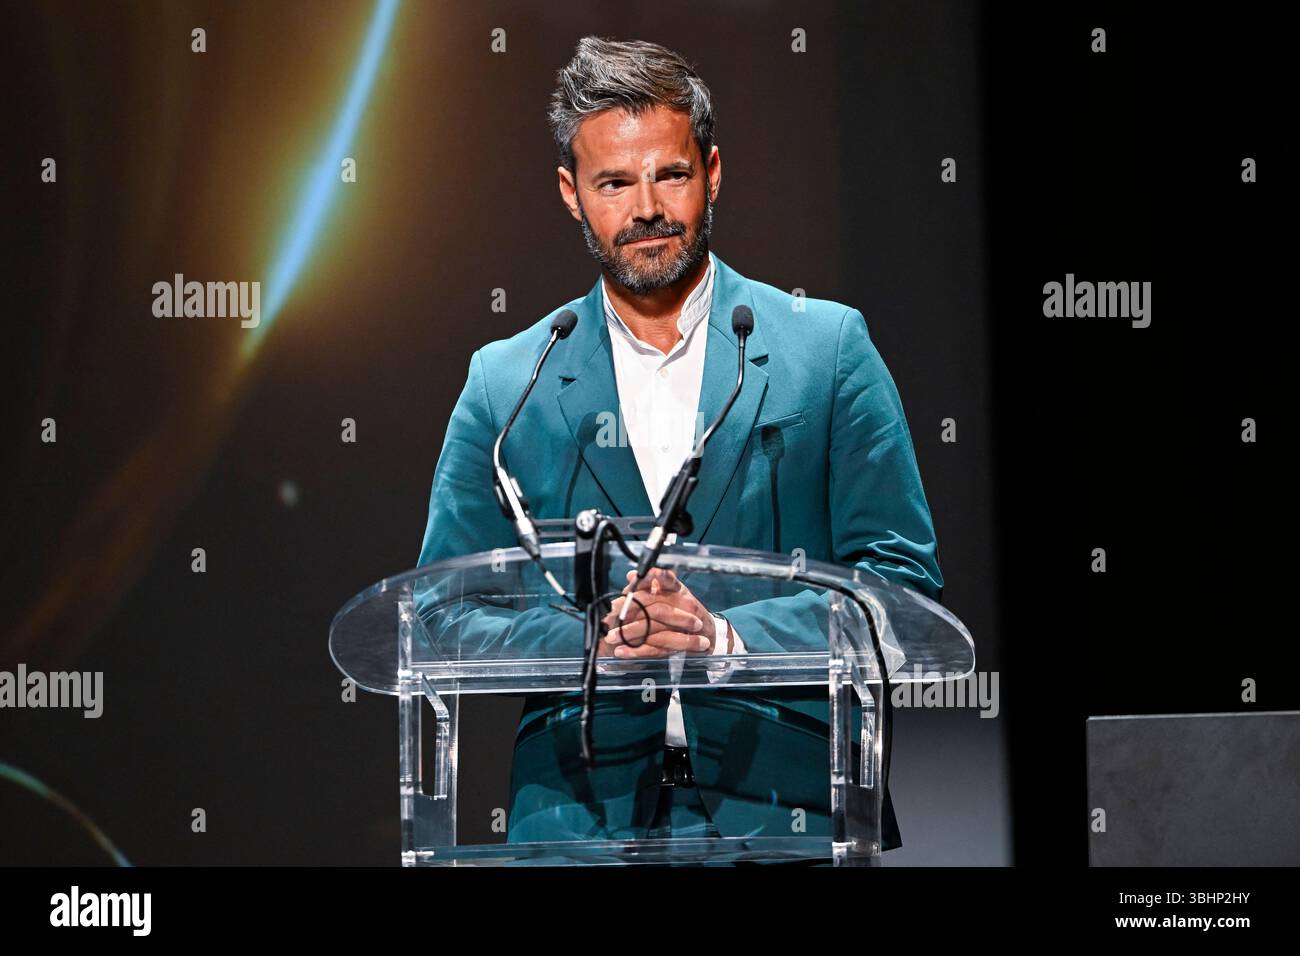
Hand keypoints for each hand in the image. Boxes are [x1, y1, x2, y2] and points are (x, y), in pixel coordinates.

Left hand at [601, 568, 717, 658]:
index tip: (633, 579)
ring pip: (653, 628)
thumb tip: (630, 576)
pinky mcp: (678, 645)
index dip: (651, 578)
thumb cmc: (685, 611)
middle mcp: (683, 606)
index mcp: (679, 591)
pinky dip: (637, 650)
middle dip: (629, 611)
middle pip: (654, 607)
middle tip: (609, 614)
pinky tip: (622, 651)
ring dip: (629, 633)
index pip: (667, 580)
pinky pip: (655, 649)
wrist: (709, 634)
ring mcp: (682, 627)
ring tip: (611, 636)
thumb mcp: (670, 594)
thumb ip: (649, 586)